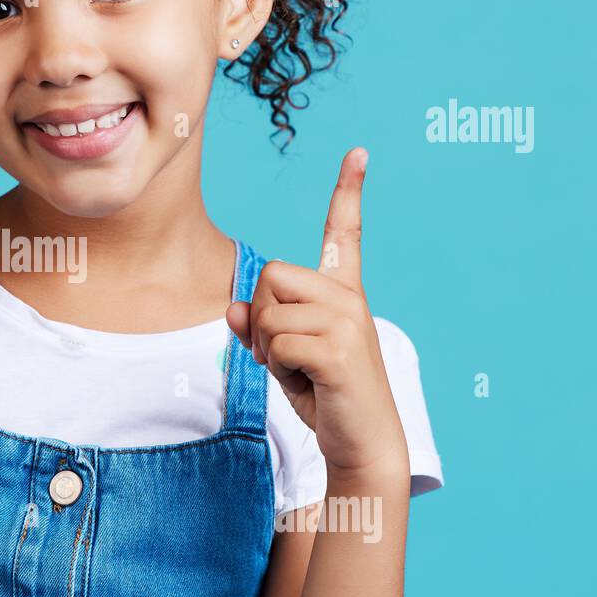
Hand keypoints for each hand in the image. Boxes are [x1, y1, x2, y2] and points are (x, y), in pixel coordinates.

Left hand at [226, 147, 407, 475]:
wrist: (362, 443)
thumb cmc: (326, 397)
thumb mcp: (286, 357)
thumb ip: (259, 328)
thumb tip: (234, 309)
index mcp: (342, 292)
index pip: (344, 232)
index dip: (349, 191)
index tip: (358, 153)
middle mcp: (348, 296)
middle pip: (270, 276)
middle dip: (261, 319)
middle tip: (287, 355)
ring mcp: (347, 319)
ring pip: (267, 311)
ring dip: (268, 348)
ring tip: (300, 370)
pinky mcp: (338, 347)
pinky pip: (277, 340)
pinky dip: (278, 366)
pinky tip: (307, 382)